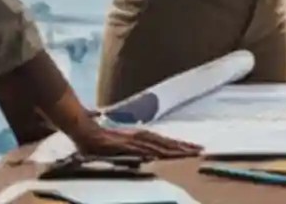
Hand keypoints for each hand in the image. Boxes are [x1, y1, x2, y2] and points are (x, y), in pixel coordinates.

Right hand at [69, 122, 201, 158]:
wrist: (84, 131)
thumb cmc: (100, 139)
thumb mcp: (120, 145)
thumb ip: (132, 149)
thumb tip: (144, 154)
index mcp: (141, 137)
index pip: (164, 142)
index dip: (179, 145)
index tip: (194, 149)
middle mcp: (140, 136)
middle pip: (166, 142)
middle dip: (184, 147)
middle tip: (201, 150)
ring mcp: (133, 140)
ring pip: (158, 145)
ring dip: (174, 149)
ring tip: (189, 153)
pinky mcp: (125, 144)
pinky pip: (143, 149)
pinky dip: (154, 151)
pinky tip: (164, 154)